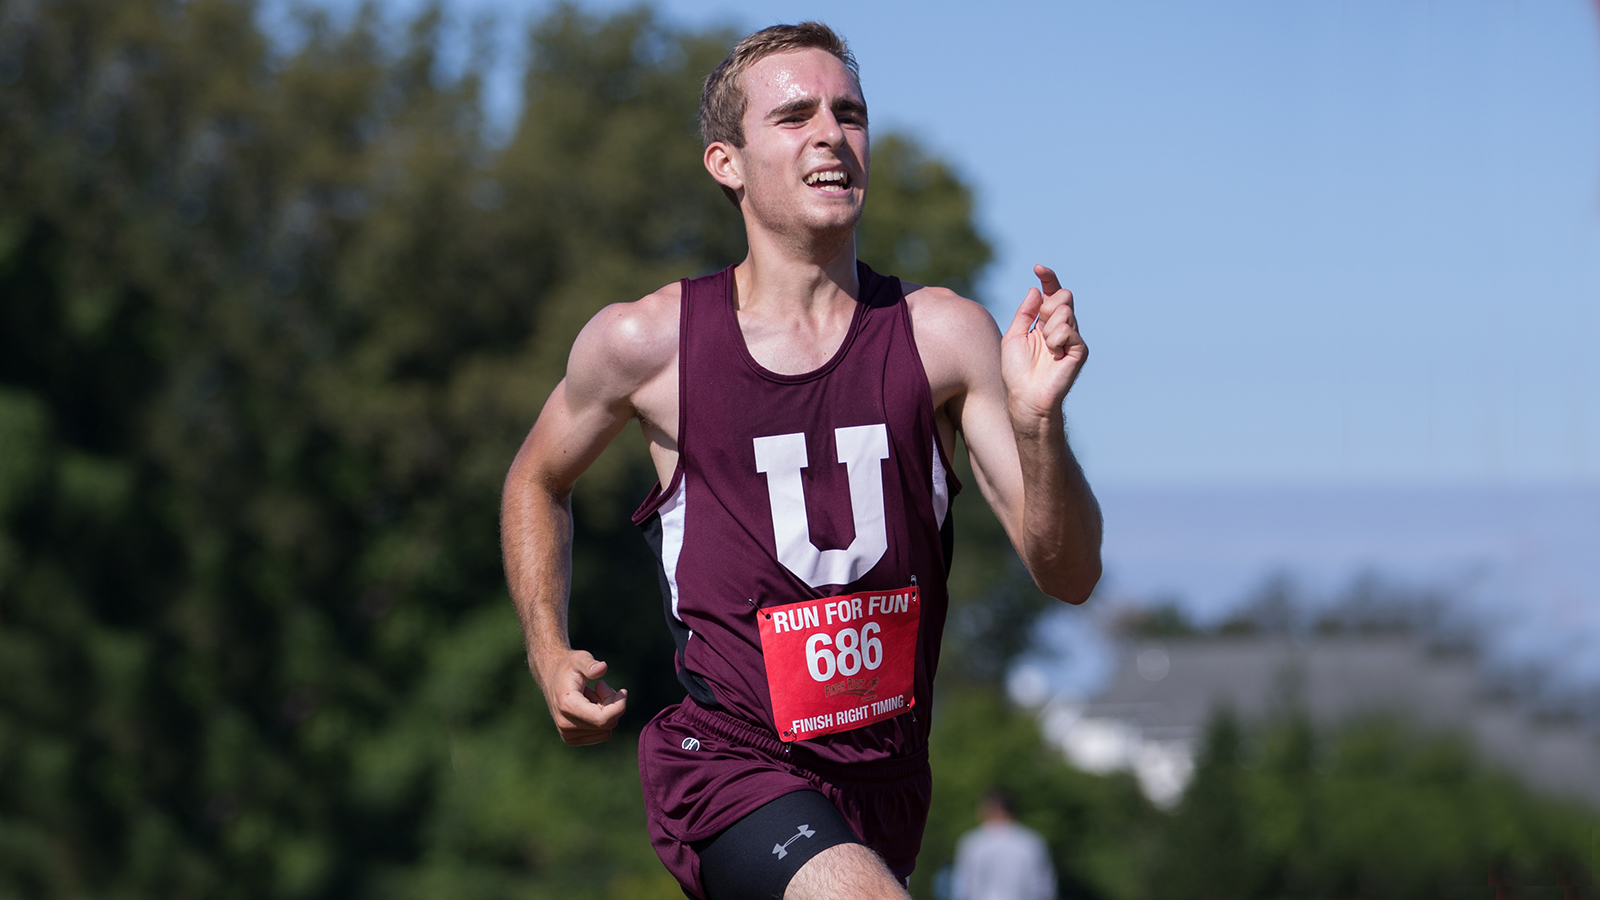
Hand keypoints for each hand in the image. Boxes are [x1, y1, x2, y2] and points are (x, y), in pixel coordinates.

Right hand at [539, 649, 627, 744]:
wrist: (550, 677)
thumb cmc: (567, 666)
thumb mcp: (579, 658)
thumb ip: (590, 664)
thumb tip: (602, 668)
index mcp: (567, 706)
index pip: (603, 719)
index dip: (619, 706)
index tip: (623, 691)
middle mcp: (565, 724)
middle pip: (607, 723)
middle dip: (612, 703)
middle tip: (601, 686)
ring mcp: (567, 734)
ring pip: (606, 729)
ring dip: (606, 711)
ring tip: (592, 695)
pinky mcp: (571, 739)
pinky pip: (601, 734)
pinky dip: (601, 720)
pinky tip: (590, 706)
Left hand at [1001, 264, 1086, 423]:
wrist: (1026, 396)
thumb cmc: (1017, 371)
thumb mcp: (1014, 336)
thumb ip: (1025, 312)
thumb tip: (1035, 290)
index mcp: (1044, 322)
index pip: (1050, 293)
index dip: (1047, 278)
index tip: (1038, 268)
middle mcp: (1060, 327)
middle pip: (1063, 295)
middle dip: (1049, 304)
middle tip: (1040, 324)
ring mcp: (1072, 338)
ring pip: (1065, 311)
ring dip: (1049, 326)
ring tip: (1046, 347)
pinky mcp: (1080, 350)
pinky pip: (1069, 330)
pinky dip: (1056, 339)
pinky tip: (1054, 354)